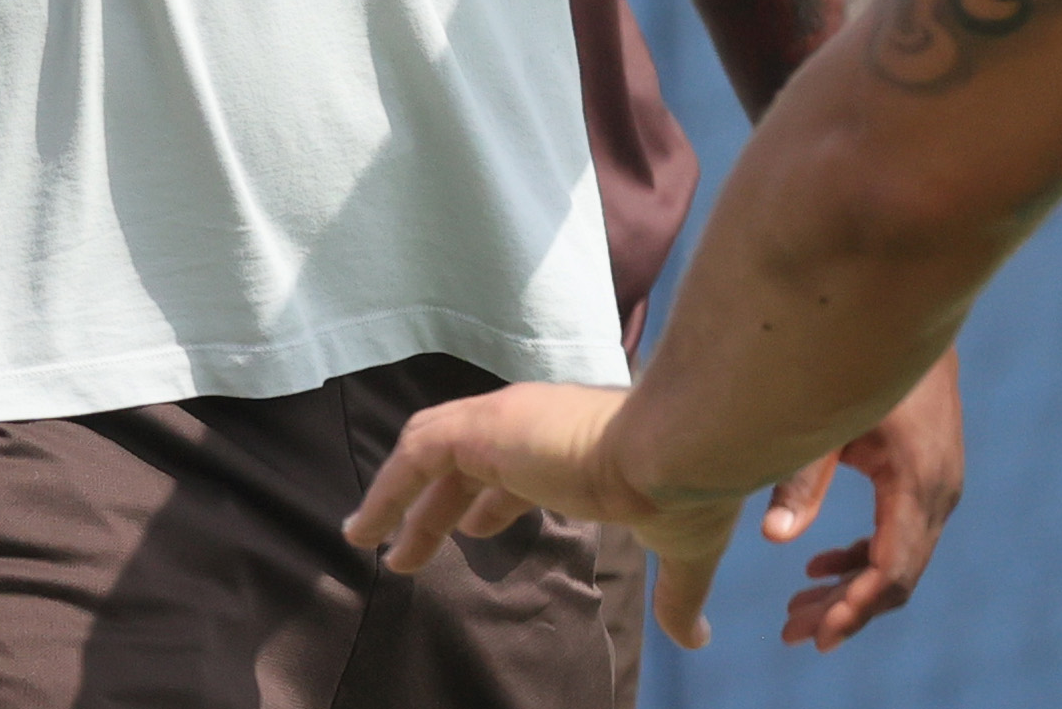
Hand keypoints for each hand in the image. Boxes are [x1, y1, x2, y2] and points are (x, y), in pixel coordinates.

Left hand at [344, 382, 744, 648]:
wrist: (676, 449)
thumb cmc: (683, 491)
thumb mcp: (682, 549)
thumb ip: (679, 596)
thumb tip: (696, 640)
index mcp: (574, 447)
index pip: (517, 471)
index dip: (489, 504)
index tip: (472, 533)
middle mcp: (537, 425)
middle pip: (467, 465)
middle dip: (435, 511)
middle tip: (408, 555)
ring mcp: (508, 422)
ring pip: (433, 451)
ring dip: (400, 497)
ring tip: (366, 538)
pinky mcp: (484, 427)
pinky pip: (418, 451)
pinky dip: (388, 486)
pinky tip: (366, 525)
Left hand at [756, 350, 962, 649]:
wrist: (904, 309)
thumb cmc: (858, 359)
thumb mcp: (825, 420)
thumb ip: (801, 479)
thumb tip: (776, 540)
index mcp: (916, 482)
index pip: (891, 572)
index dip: (853, 609)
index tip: (815, 636)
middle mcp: (938, 490)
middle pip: (895, 578)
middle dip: (844, 610)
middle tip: (791, 634)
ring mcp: (938, 484)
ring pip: (898, 561)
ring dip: (850, 589)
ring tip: (796, 611)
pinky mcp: (928, 475)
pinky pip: (900, 536)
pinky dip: (861, 559)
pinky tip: (816, 566)